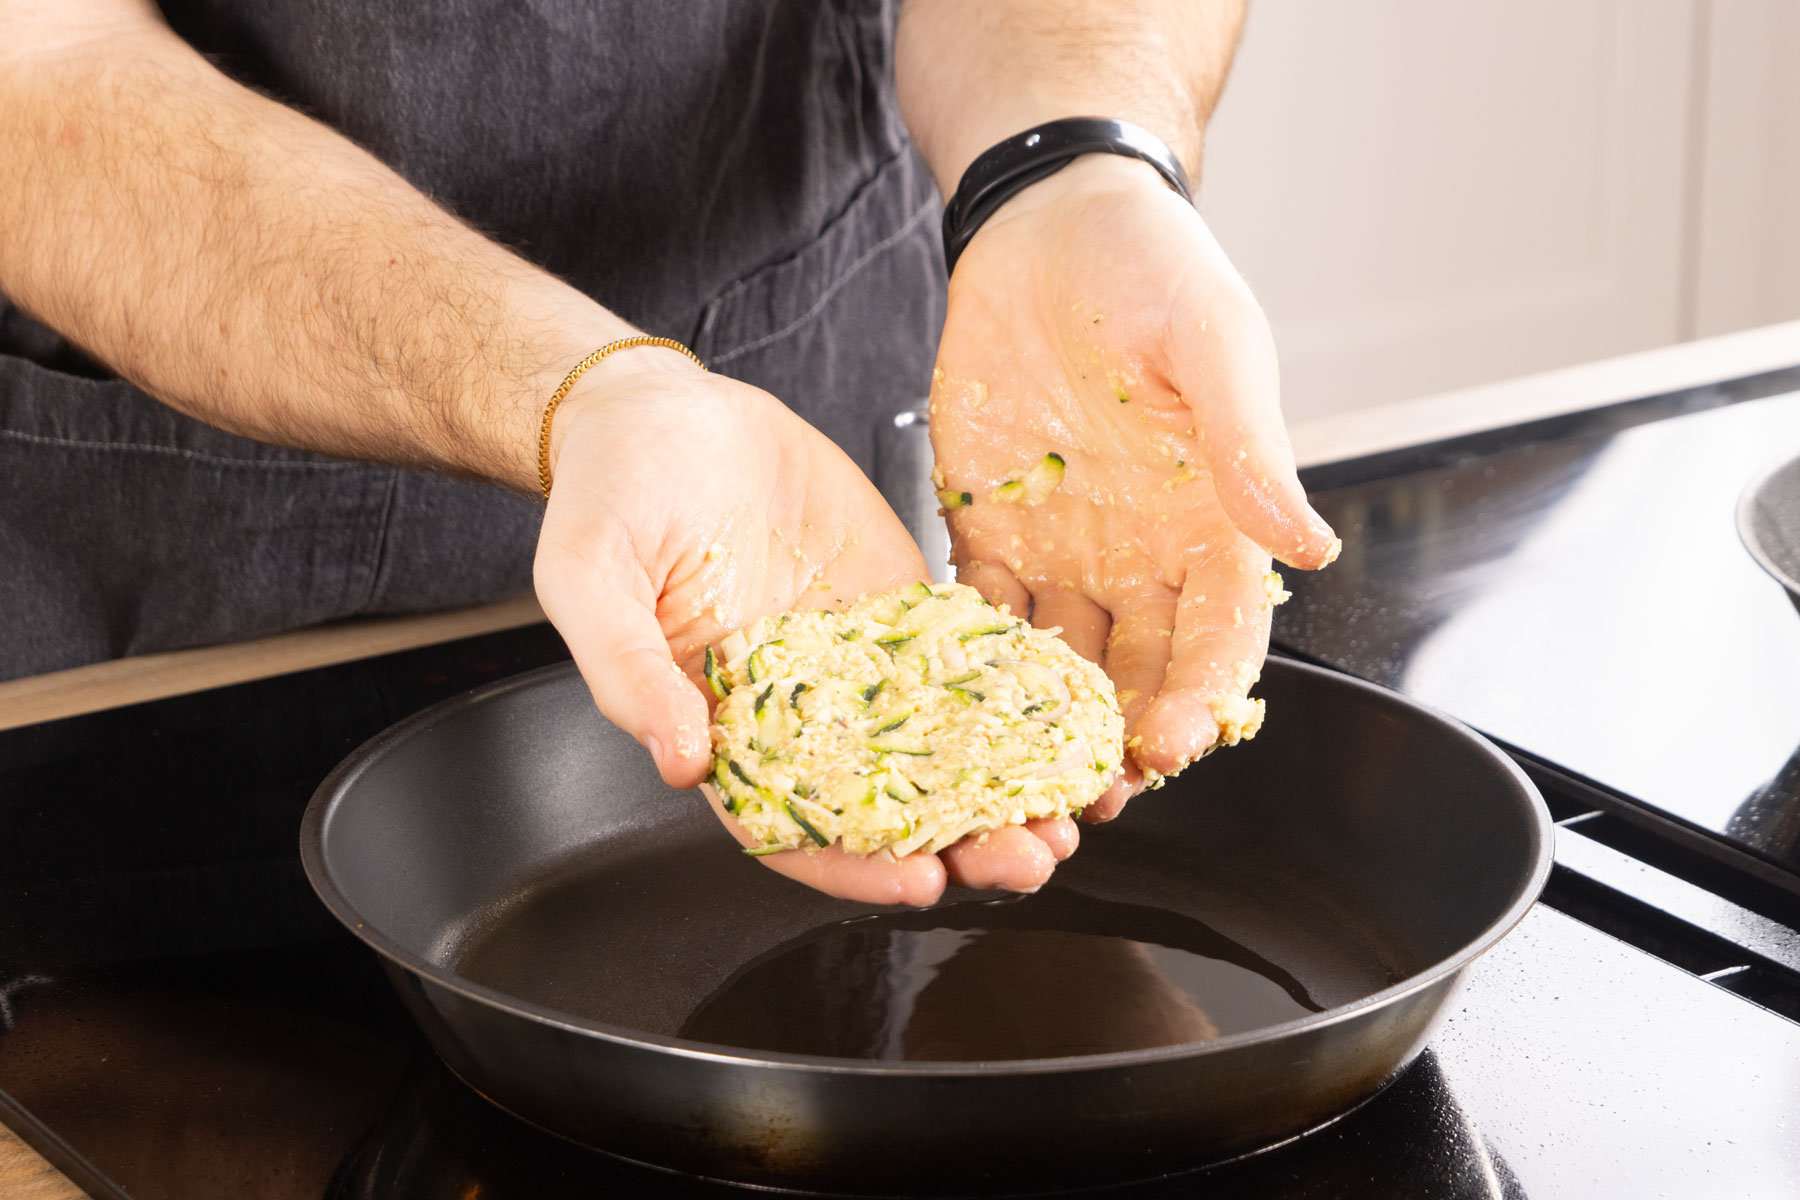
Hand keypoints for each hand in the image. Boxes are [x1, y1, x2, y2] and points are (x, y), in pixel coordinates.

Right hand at [532, 353, 1080, 903]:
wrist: (659, 413)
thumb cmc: (608, 497)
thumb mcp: (590, 580)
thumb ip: (629, 674)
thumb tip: (680, 762)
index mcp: (724, 727)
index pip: (793, 825)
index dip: (854, 864)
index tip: (917, 882)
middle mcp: (801, 709)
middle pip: (888, 801)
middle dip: (961, 840)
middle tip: (1029, 856)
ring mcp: (859, 660)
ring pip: (941, 744)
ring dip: (1003, 785)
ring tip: (1064, 807)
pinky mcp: (901, 604)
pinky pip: (967, 656)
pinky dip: (1016, 691)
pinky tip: (1064, 708)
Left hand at [929, 156, 1337, 817]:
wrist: (1046, 224)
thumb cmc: (1151, 267)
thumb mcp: (1213, 343)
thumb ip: (1250, 445)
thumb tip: (1309, 545)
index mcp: (1212, 522)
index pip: (1220, 634)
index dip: (1202, 694)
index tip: (1174, 743)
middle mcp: (1141, 556)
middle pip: (1140, 673)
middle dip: (1118, 742)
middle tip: (1089, 801)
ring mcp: (1064, 552)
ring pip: (1060, 666)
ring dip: (1042, 728)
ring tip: (1016, 786)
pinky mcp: (988, 532)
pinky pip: (980, 614)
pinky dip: (970, 664)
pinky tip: (950, 707)